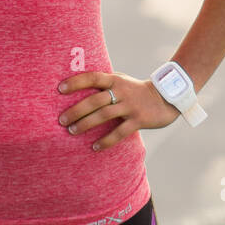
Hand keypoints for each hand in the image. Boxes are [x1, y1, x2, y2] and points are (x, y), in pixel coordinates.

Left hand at [57, 71, 180, 150]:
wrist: (165, 97)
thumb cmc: (135, 90)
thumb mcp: (120, 80)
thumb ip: (103, 83)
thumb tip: (76, 86)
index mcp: (115, 79)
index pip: (93, 77)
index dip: (76, 82)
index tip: (59, 89)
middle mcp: (122, 91)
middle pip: (95, 100)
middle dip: (76, 110)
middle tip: (61, 120)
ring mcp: (130, 106)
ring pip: (104, 115)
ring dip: (86, 124)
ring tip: (72, 131)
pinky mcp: (139, 120)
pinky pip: (119, 132)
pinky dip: (106, 140)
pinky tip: (94, 147)